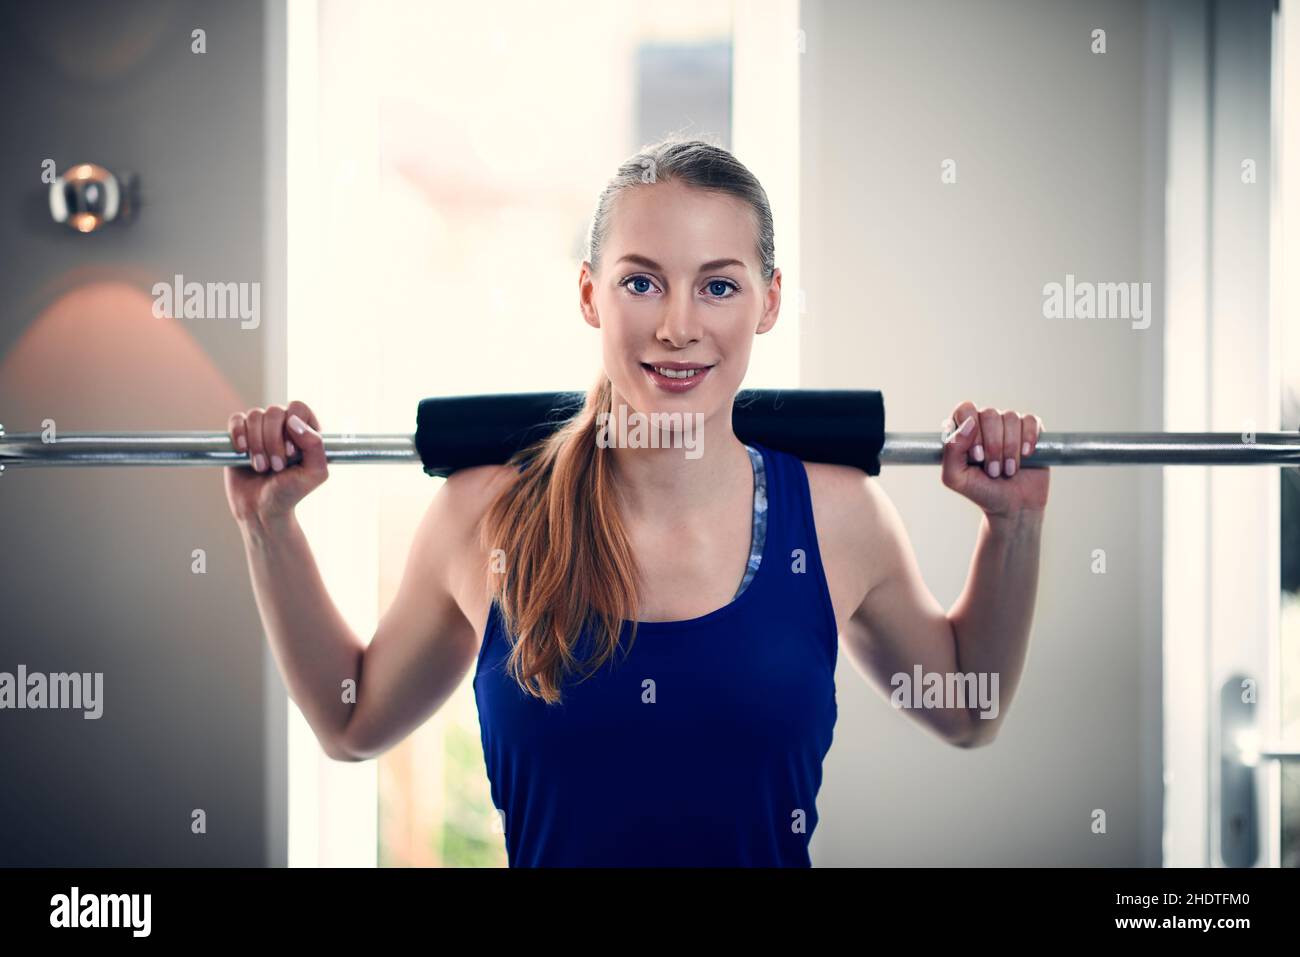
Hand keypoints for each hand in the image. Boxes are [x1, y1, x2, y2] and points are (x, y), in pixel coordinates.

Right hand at [223, 400, 327, 524]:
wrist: (261, 510)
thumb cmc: (290, 493)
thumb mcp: (314, 474)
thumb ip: (315, 445)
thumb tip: (293, 421)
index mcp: (305, 431)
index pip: (298, 408)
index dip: (292, 427)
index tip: (292, 453)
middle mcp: (284, 426)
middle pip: (275, 412)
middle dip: (273, 441)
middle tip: (276, 467)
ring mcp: (261, 429)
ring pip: (255, 415)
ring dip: (257, 444)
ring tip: (261, 467)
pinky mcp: (240, 435)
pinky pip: (236, 419)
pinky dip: (238, 433)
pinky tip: (242, 450)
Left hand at [940, 402, 1049, 518]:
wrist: (1012, 506)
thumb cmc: (981, 490)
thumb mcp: (955, 478)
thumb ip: (951, 450)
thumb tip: (970, 423)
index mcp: (962, 430)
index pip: (965, 410)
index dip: (972, 431)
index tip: (977, 457)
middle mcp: (984, 423)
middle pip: (990, 414)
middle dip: (993, 446)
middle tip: (993, 470)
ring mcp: (1007, 425)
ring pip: (1010, 418)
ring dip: (1010, 448)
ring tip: (1008, 470)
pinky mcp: (1030, 430)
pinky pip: (1030, 420)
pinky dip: (1028, 439)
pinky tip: (1026, 455)